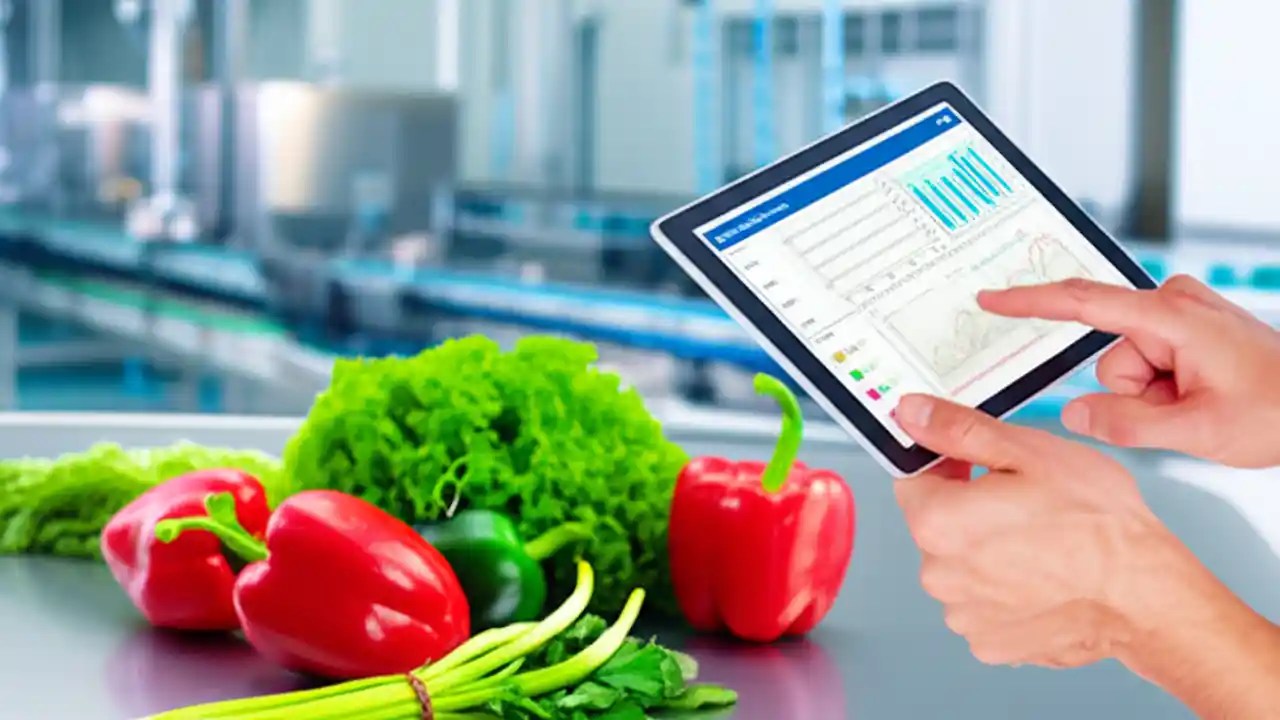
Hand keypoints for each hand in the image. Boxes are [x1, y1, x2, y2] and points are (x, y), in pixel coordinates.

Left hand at [893, 394, 1182, 668]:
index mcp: (937, 522)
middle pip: (936, 524)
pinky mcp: (989, 643)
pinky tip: (1042, 578)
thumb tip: (913, 413)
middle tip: (1024, 503)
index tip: (977, 464)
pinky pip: (983, 604)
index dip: (946, 464)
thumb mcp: (1027, 452)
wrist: (1144, 595)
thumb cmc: (1096, 524)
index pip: (912, 478)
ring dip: (986, 552)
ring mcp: (962, 614)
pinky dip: (1004, 591)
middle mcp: (938, 574)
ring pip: (960, 566)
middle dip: (969, 509)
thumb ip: (958, 430)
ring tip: (1040, 544)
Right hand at [978, 275, 1279, 467]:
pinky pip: (1147, 363)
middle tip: (1185, 410)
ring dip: (1153, 396)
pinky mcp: (1187, 327)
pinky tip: (1200, 395)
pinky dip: (1164, 388)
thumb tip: (1073, 414)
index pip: (1085, 304)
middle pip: (1111, 358)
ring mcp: (1182, 314)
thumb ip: (1127, 425)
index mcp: (1174, 317)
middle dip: (1135, 393)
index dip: (1031, 302)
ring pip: (1127, 367)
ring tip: (1199, 405)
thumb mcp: (1198, 431)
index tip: (992, 299)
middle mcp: (1175, 304)